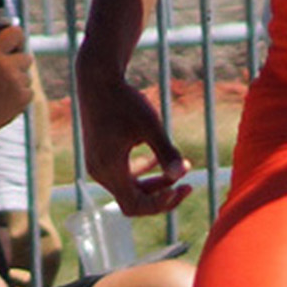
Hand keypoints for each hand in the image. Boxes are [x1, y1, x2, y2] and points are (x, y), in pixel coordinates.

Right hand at [0, 27, 34, 142]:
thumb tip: (13, 41)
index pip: (16, 33)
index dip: (17, 38)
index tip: (15, 44)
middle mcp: (5, 65)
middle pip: (26, 57)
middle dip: (18, 64)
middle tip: (4, 74)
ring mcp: (16, 82)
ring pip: (27, 76)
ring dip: (18, 82)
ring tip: (0, 91)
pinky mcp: (24, 97)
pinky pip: (29, 90)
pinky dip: (20, 95)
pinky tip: (5, 100)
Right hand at [75, 64, 189, 216]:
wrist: (98, 80)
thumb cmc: (124, 100)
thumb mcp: (150, 126)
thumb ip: (166, 153)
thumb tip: (182, 175)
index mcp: (109, 169)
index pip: (134, 206)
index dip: (160, 204)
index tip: (182, 187)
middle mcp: (99, 172)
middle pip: (133, 200)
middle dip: (162, 194)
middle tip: (188, 184)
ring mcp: (98, 166)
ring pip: (129, 188)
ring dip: (154, 183)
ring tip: (182, 167)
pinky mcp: (100, 157)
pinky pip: (123, 176)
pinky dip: (142, 172)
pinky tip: (157, 158)